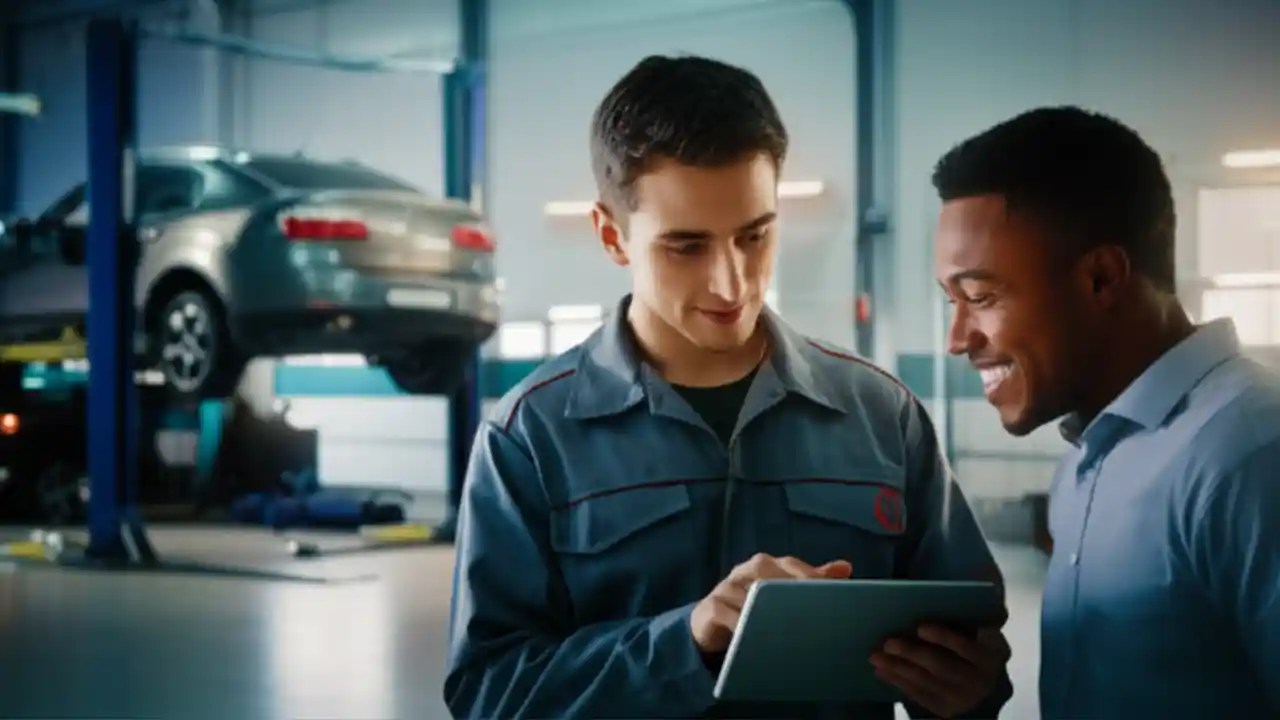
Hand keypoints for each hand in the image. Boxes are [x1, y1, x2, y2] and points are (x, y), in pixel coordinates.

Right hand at [690, 553, 852, 653]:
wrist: (709, 623)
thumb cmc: (751, 608)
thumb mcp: (781, 594)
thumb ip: (810, 582)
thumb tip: (846, 568)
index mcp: (766, 565)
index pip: (790, 564)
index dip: (809, 576)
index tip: (829, 591)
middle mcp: (745, 571)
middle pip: (767, 571)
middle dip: (789, 588)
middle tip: (811, 607)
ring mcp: (726, 587)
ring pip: (748, 592)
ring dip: (765, 608)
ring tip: (786, 623)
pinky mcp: (710, 607)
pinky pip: (726, 613)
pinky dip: (741, 624)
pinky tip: (755, 636)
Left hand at [870, 624, 1010, 717]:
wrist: (980, 681)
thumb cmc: (971, 642)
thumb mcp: (975, 628)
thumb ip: (960, 615)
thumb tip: (926, 595)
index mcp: (992, 652)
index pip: (968, 645)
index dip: (944, 637)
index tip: (920, 626)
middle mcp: (982, 678)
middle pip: (942, 665)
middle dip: (913, 654)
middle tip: (888, 643)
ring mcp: (964, 697)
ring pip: (927, 682)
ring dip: (898, 668)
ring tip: (875, 656)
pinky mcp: (946, 709)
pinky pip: (919, 696)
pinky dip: (899, 682)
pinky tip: (882, 670)